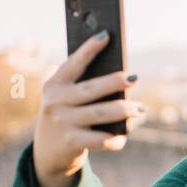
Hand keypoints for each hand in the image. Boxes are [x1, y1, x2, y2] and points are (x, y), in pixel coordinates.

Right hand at [32, 30, 145, 186]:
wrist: (47, 152)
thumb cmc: (66, 115)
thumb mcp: (65, 98)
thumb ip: (82, 85)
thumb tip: (120, 76)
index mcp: (54, 85)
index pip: (74, 63)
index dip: (90, 49)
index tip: (106, 35)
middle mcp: (56, 102)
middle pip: (92, 89)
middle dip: (115, 82)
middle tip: (135, 79)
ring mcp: (63, 123)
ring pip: (102, 113)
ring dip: (125, 110)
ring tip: (140, 109)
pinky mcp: (72, 142)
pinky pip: (102, 139)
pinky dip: (116, 138)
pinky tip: (123, 135)